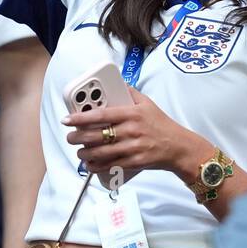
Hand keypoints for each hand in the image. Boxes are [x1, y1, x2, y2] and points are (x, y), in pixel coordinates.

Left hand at [62, 88, 207, 184]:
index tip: (67, 119)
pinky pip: (111, 165)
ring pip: (101, 152)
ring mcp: (133, 147)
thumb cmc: (162, 124)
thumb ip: (130, 93)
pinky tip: (89, 164)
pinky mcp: (135, 162)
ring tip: (79, 151)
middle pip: (97, 135)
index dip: (80, 117)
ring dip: (85, 153)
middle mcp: (131, 130)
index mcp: (132, 113)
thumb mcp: (148, 103)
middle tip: (70, 137)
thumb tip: (117, 82)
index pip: (101, 114)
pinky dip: (97, 166)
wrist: (179, 147)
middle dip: (78, 137)